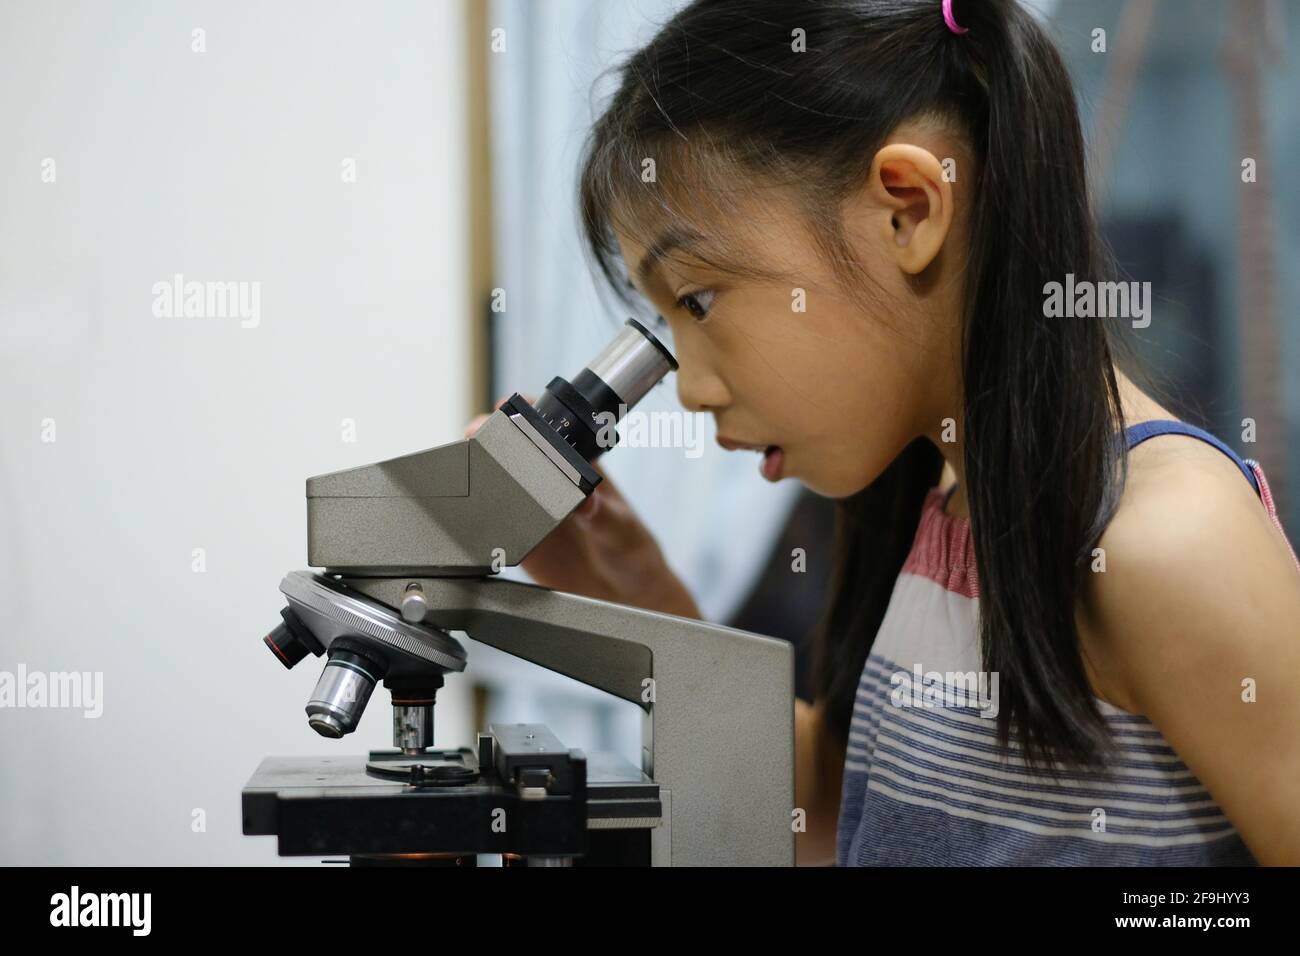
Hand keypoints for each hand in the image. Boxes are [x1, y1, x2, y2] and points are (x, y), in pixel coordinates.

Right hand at [464, 397, 701, 618]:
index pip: (547, 423)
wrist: (621, 593)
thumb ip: (603, 515)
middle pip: (507, 443)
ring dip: (474, 466)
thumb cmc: (631, 550)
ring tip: (470, 467)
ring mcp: (529, 506)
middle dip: (485, 432)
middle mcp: (549, 479)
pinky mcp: (516, 535)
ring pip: (491, 475)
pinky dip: (476, 511)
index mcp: (578, 463)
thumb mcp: (621, 529)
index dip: (522, 409)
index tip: (507, 407)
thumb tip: (588, 500)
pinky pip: (488, 518)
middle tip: (476, 435)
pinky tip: (477, 513)